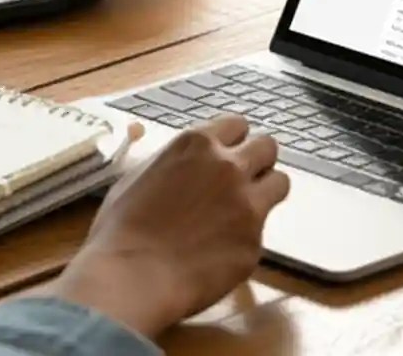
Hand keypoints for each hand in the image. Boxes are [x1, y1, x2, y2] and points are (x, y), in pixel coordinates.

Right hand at [51, 114, 290, 337]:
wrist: (131, 278)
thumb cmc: (121, 230)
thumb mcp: (139, 175)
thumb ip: (174, 162)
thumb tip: (186, 164)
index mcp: (197, 145)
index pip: (237, 124)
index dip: (233, 141)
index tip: (228, 154)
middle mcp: (229, 167)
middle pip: (267, 146)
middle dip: (257, 160)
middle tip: (243, 179)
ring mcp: (247, 204)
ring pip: (280, 182)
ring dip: (265, 192)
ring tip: (244, 210)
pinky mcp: (254, 241)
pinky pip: (263, 231)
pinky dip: (246, 237)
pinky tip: (222, 250)